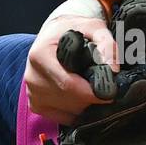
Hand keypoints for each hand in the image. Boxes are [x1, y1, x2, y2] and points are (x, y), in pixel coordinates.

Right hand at [23, 5, 118, 125]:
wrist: (54, 34)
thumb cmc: (73, 30)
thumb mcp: (93, 27)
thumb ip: (106, 44)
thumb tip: (113, 70)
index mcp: (40, 56)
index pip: (68, 84)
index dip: (93, 92)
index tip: (110, 91)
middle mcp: (32, 76)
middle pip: (70, 100)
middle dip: (91, 98)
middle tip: (104, 88)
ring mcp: (32, 93)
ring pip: (68, 111)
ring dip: (85, 105)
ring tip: (91, 89)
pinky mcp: (36, 105)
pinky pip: (63, 117)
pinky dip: (77, 112)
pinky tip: (83, 99)